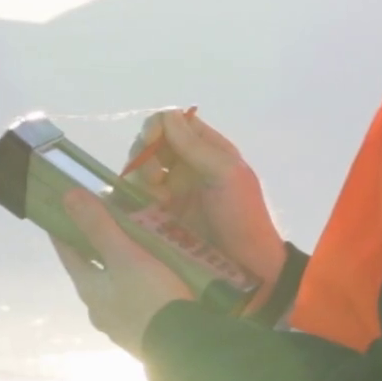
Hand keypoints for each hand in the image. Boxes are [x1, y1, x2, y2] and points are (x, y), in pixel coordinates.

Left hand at [52, 189, 192, 354]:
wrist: (184, 349)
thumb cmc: (151, 298)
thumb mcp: (125, 256)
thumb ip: (98, 226)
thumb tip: (66, 196)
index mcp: (88, 289)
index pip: (67, 252)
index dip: (62, 229)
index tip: (60, 210)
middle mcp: (98, 310)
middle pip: (91, 271)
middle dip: (96, 248)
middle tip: (109, 223)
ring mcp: (119, 325)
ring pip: (114, 288)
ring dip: (119, 269)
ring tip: (136, 249)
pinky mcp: (142, 334)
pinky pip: (134, 302)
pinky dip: (138, 286)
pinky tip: (154, 280)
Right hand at [125, 109, 287, 314]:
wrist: (248, 265)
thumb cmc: (243, 215)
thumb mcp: (226, 174)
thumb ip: (195, 146)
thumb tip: (167, 115)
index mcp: (208, 149)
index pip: (174, 123)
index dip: (157, 127)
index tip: (150, 141)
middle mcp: (187, 165)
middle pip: (151, 146)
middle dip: (145, 155)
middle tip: (153, 177)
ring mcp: (173, 190)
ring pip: (141, 170)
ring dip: (139, 177)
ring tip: (153, 196)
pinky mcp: (161, 215)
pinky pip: (138, 197)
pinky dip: (133, 197)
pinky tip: (142, 206)